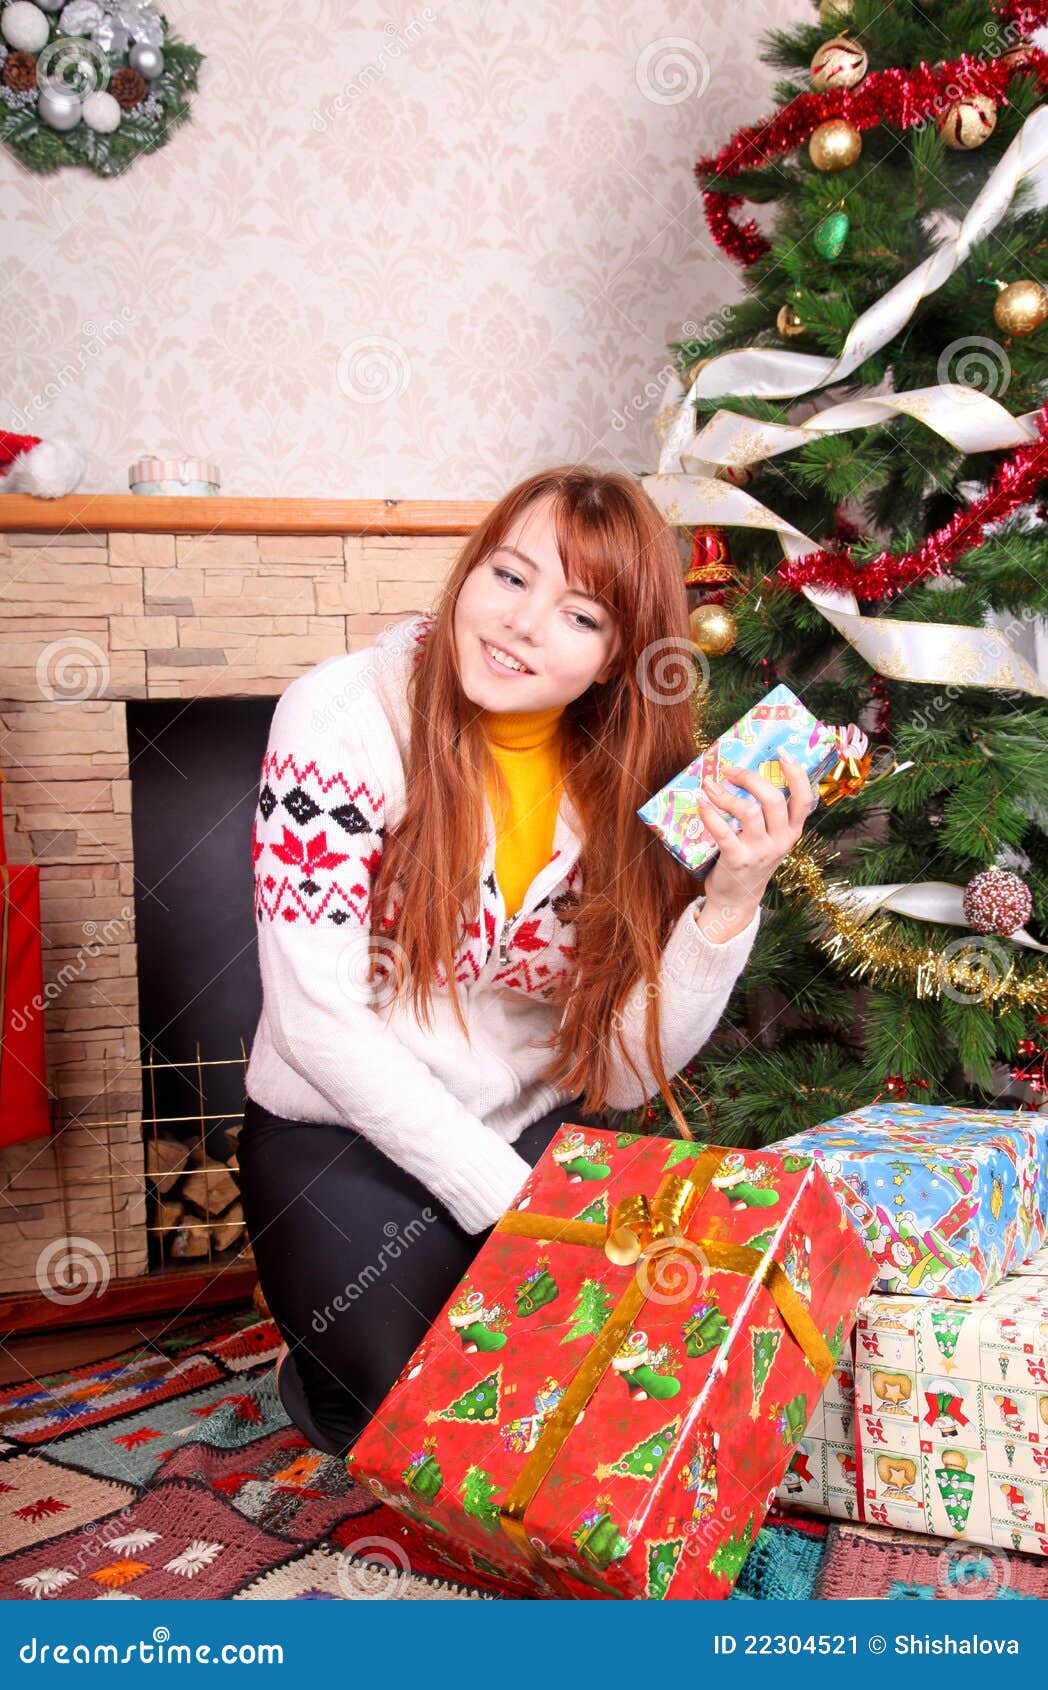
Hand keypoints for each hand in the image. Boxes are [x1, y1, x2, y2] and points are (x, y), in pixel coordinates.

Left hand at [692, 750, 816, 942]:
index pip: (804, 799)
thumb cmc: (752, 858)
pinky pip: (723, 832)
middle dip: (750, 778)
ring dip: (725, 795)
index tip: (782, 753)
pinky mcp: (738, 861)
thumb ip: (769, 814)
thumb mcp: (770, 837)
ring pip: (749, 812)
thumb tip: (748, 773)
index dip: (796, 774)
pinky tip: (700, 803)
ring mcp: (760, 852)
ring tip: (709, 785)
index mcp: (792, 830)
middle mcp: (781, 840)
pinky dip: (710, 814)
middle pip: (773, 800)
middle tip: (730, 770)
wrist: (738, 899)